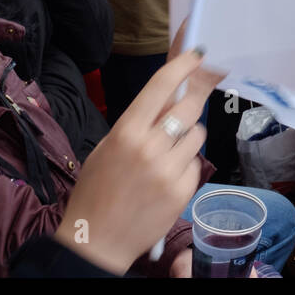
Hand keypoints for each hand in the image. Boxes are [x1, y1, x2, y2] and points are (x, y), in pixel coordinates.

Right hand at [54, 51, 222, 274]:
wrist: (97, 240)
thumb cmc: (97, 190)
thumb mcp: (108, 147)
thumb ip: (138, 122)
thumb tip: (169, 93)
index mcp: (126, 132)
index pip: (161, 87)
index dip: (183, 65)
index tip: (198, 54)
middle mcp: (150, 148)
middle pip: (189, 107)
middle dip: (192, 100)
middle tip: (188, 102)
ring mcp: (169, 170)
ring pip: (197, 133)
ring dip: (187, 136)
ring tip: (166, 154)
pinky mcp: (183, 190)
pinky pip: (196, 162)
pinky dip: (186, 164)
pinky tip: (166, 177)